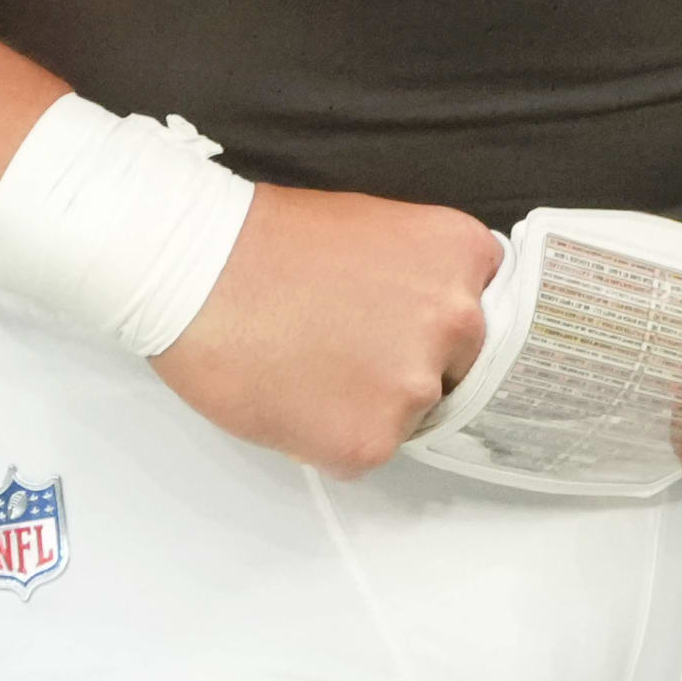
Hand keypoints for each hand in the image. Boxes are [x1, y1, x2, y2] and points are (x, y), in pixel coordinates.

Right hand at [148, 184, 502, 476]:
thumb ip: (420, 275)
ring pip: (412, 413)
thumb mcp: (375, 228)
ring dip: (373, 403)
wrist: (195, 270)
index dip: (440, 318)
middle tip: (348, 346)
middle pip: (457, 365)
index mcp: (462, 256)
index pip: (485, 305)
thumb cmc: (269, 242)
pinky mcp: (370, 443)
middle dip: (411, 362)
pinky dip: (333, 436)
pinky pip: (367, 451)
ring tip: (310, 366)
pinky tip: (295, 396)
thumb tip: (426, 321)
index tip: (406, 321)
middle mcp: (457, 322)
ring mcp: (415, 387)